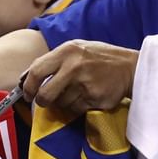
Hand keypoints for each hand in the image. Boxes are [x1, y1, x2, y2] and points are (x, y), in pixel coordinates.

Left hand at [22, 39, 137, 114]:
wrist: (130, 67)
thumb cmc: (99, 58)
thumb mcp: (76, 49)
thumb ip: (53, 60)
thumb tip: (27, 78)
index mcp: (66, 51)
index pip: (36, 71)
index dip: (28, 86)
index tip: (27, 93)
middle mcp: (73, 67)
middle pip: (44, 94)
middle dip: (41, 101)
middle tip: (44, 101)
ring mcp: (84, 84)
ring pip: (60, 104)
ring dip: (62, 103)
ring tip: (74, 92)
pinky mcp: (93, 98)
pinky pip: (74, 109)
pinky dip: (76, 107)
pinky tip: (85, 96)